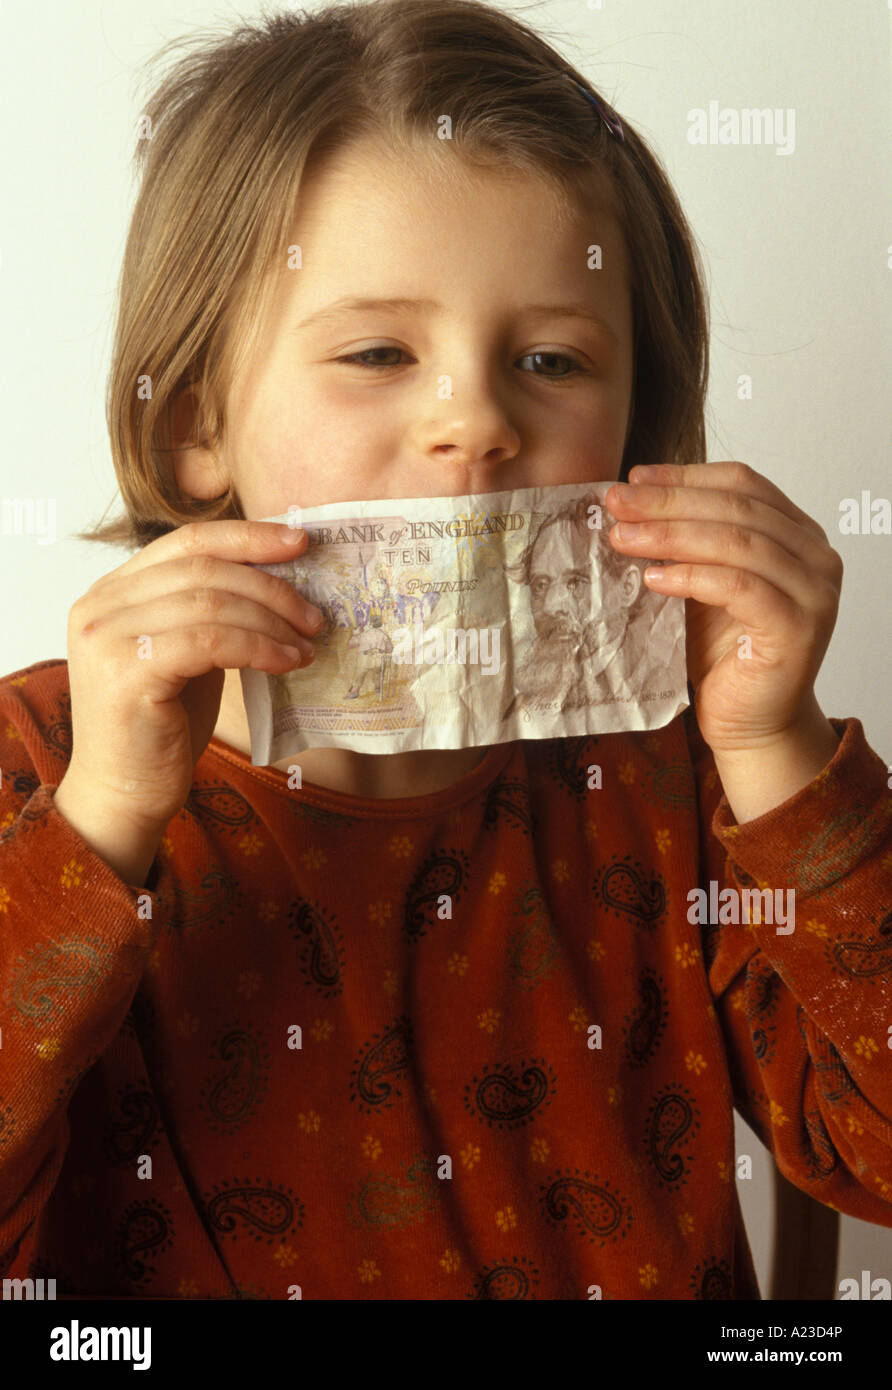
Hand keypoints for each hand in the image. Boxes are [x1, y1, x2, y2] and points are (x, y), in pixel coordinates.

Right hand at [64, 520, 324, 829]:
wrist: (123, 795)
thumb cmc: (161, 727)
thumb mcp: (187, 652)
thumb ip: (210, 610)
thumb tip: (279, 578)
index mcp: (112, 590)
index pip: (187, 541)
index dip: (247, 536)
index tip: (300, 542)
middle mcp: (100, 605)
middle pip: (203, 567)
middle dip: (270, 586)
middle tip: (315, 613)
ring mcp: (108, 637)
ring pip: (210, 602)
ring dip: (271, 620)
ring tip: (308, 643)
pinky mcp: (127, 672)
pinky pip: (211, 641)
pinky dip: (259, 647)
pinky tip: (287, 662)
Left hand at [605, 461, 843, 755]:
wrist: (750, 723)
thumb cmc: (724, 654)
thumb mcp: (700, 583)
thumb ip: (686, 542)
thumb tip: (628, 501)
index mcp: (796, 533)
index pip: (741, 484)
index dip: (685, 476)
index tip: (633, 478)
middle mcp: (815, 556)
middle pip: (736, 508)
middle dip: (668, 502)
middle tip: (616, 502)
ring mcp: (814, 591)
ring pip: (738, 542)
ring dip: (671, 535)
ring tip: (623, 537)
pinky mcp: (798, 627)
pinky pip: (740, 587)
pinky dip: (692, 576)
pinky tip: (653, 578)